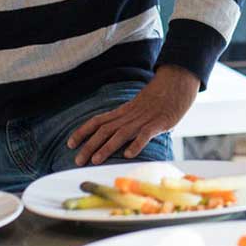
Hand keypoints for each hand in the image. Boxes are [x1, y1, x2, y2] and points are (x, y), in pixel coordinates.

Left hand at [68, 66, 199, 165]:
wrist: (176, 85)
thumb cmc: (157, 100)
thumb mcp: (137, 108)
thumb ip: (126, 120)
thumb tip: (114, 135)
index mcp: (122, 112)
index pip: (98, 121)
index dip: (82, 132)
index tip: (69, 144)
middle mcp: (129, 116)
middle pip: (105, 130)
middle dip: (89, 145)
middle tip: (78, 160)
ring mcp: (143, 120)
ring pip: (121, 133)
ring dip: (107, 147)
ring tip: (96, 160)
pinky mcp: (158, 124)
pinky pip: (146, 135)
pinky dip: (136, 144)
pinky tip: (129, 154)